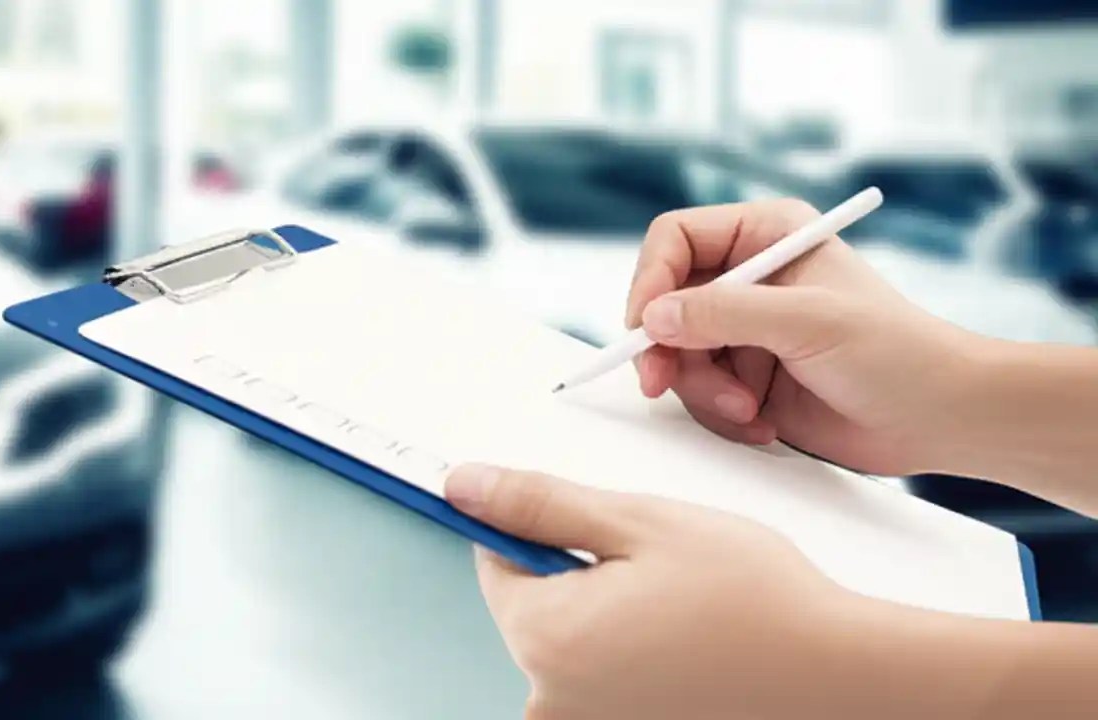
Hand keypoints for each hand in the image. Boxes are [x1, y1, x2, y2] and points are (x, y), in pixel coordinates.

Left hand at [447, 465, 1097, 719]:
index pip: (495, 561)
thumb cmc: (756, 598)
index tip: (571, 511)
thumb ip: (541, 503)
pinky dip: (628, 651)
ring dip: (605, 610)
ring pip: (569, 640)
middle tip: (652, 558)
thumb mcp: (640, 522)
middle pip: (532, 605)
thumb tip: (464, 486)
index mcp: (547, 639)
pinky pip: (600, 678)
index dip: (534, 522)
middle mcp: (555, 700)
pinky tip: (681, 637)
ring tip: (674, 601)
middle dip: (578, 569)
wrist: (838, 674)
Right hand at [626, 198, 980, 475]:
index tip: (645, 328)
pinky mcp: (746, 379)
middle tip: (660, 384)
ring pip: (676, 355)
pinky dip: (721, 414)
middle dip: (668, 350)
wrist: (939, 418)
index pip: (676, 240)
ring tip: (749, 408)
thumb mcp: (807, 321)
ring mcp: (745, 332)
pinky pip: (698, 394)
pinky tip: (764, 421)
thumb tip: (654, 318)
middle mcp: (748, 278)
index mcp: (766, 236)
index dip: (651, 281)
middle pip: (664, 303)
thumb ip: (725, 314)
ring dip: (703, 390)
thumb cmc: (896, 352)